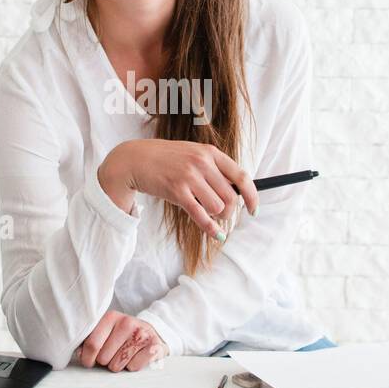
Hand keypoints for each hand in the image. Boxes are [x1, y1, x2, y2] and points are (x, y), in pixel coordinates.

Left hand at [72, 310, 169, 371]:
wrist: (152, 332)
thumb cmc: (124, 335)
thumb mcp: (107, 331)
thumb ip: (90, 339)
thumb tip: (79, 353)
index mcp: (111, 317)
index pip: (92, 344)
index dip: (87, 358)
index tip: (89, 361)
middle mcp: (127, 323)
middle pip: (103, 358)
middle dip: (105, 361)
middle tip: (113, 354)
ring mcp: (142, 334)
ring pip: (117, 365)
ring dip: (119, 365)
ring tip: (125, 354)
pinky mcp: (154, 346)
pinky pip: (133, 368)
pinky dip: (133, 366)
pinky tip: (136, 356)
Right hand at [100, 140, 258, 242]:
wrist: (134, 159)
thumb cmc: (166, 160)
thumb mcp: (192, 155)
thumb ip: (213, 170)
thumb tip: (236, 193)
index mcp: (210, 152)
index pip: (241, 177)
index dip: (252, 196)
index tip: (254, 209)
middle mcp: (202, 162)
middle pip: (231, 196)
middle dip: (229, 212)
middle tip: (221, 216)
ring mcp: (189, 176)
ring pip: (217, 206)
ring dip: (216, 217)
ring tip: (207, 215)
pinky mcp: (176, 190)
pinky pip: (200, 214)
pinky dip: (210, 228)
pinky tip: (215, 234)